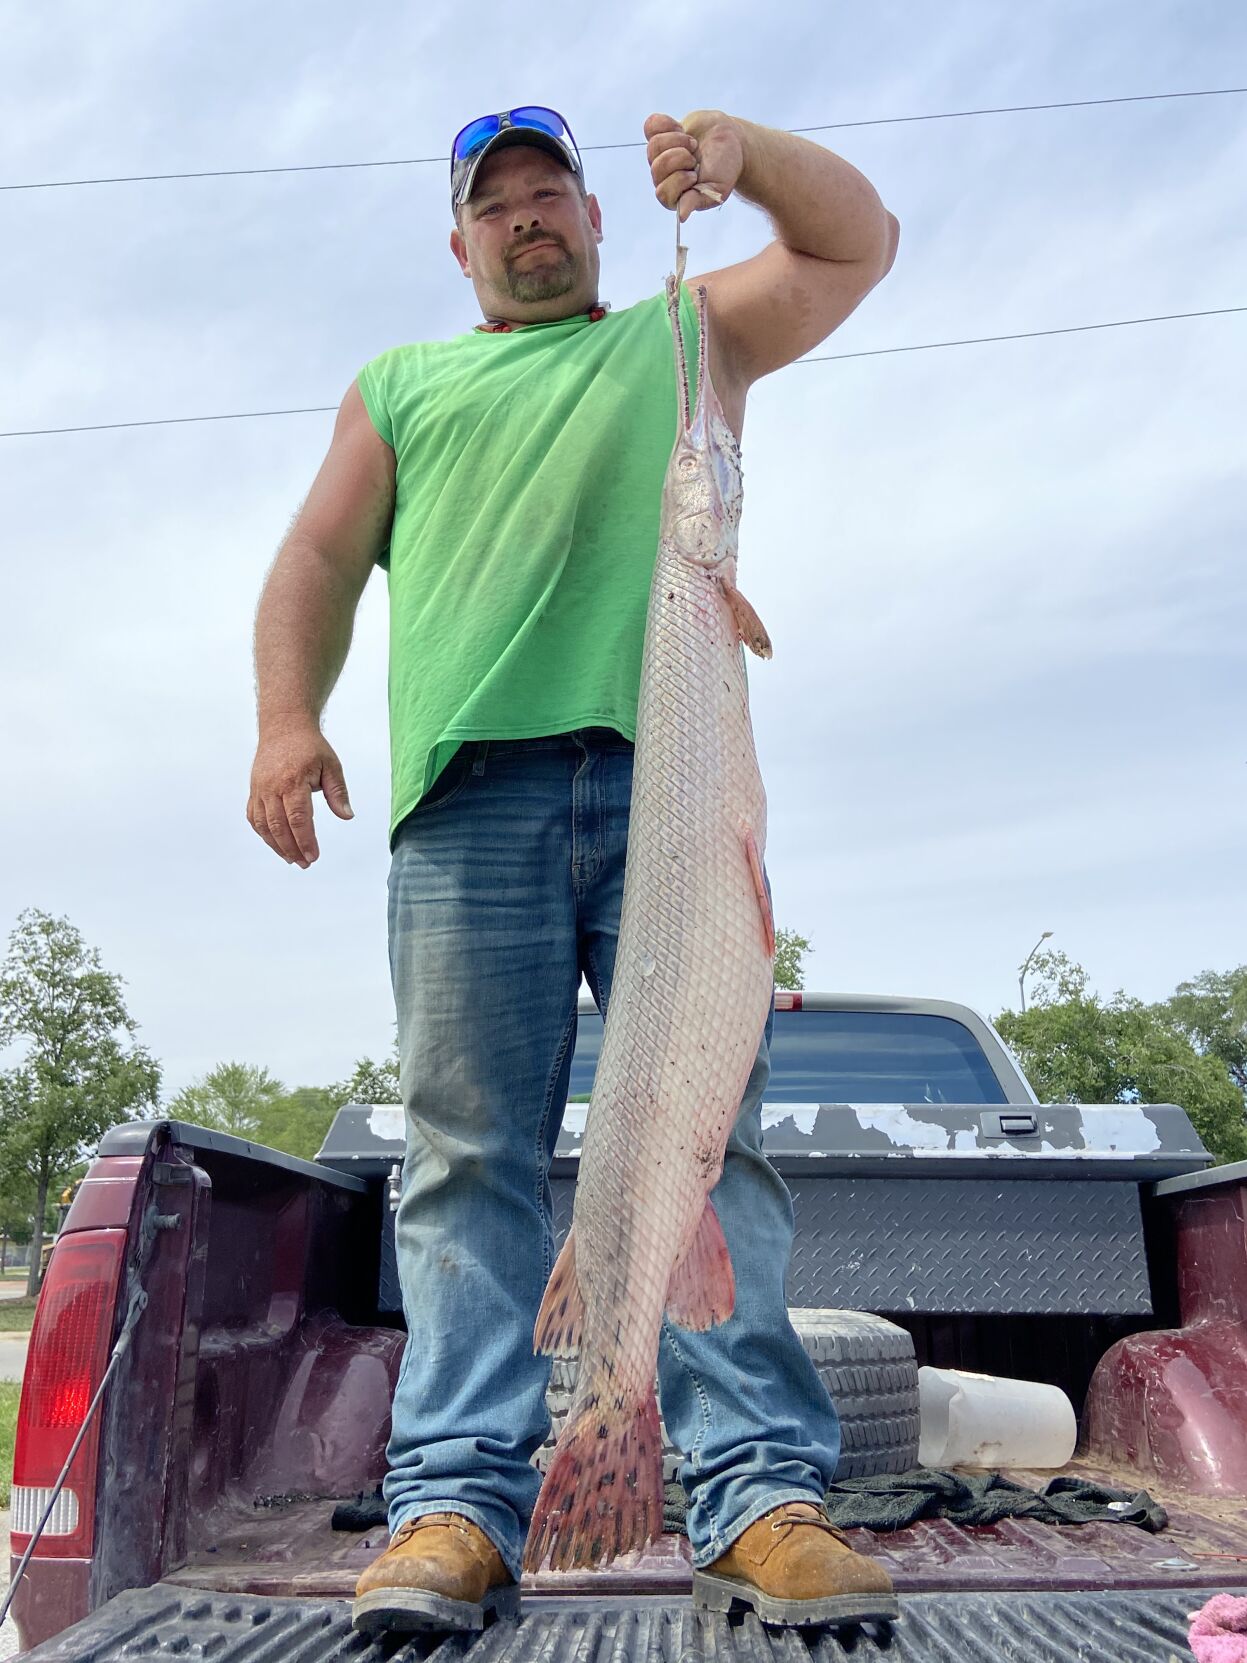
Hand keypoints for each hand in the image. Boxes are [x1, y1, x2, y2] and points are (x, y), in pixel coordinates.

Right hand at [247, 718, 352, 867]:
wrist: (283, 726)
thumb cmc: (309, 746)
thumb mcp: (331, 765)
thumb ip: (338, 793)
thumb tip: (347, 816)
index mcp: (293, 781)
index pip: (298, 818)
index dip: (305, 841)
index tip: (314, 856)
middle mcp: (272, 787)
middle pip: (279, 826)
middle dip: (292, 849)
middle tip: (305, 864)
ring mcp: (260, 789)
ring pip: (264, 825)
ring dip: (277, 846)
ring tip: (292, 860)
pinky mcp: (254, 790)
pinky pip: (254, 818)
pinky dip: (264, 834)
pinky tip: (277, 844)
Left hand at [645, 110, 743, 222]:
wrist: (730, 140)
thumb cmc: (724, 168)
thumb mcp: (716, 189)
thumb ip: (697, 201)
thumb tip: (681, 216)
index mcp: (675, 195)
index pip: (663, 192)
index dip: (680, 180)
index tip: (695, 174)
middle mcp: (663, 177)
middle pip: (657, 167)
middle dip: (681, 158)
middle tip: (695, 158)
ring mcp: (660, 154)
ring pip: (654, 145)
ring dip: (678, 140)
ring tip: (692, 144)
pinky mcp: (661, 133)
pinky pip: (650, 125)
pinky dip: (667, 123)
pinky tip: (681, 129)